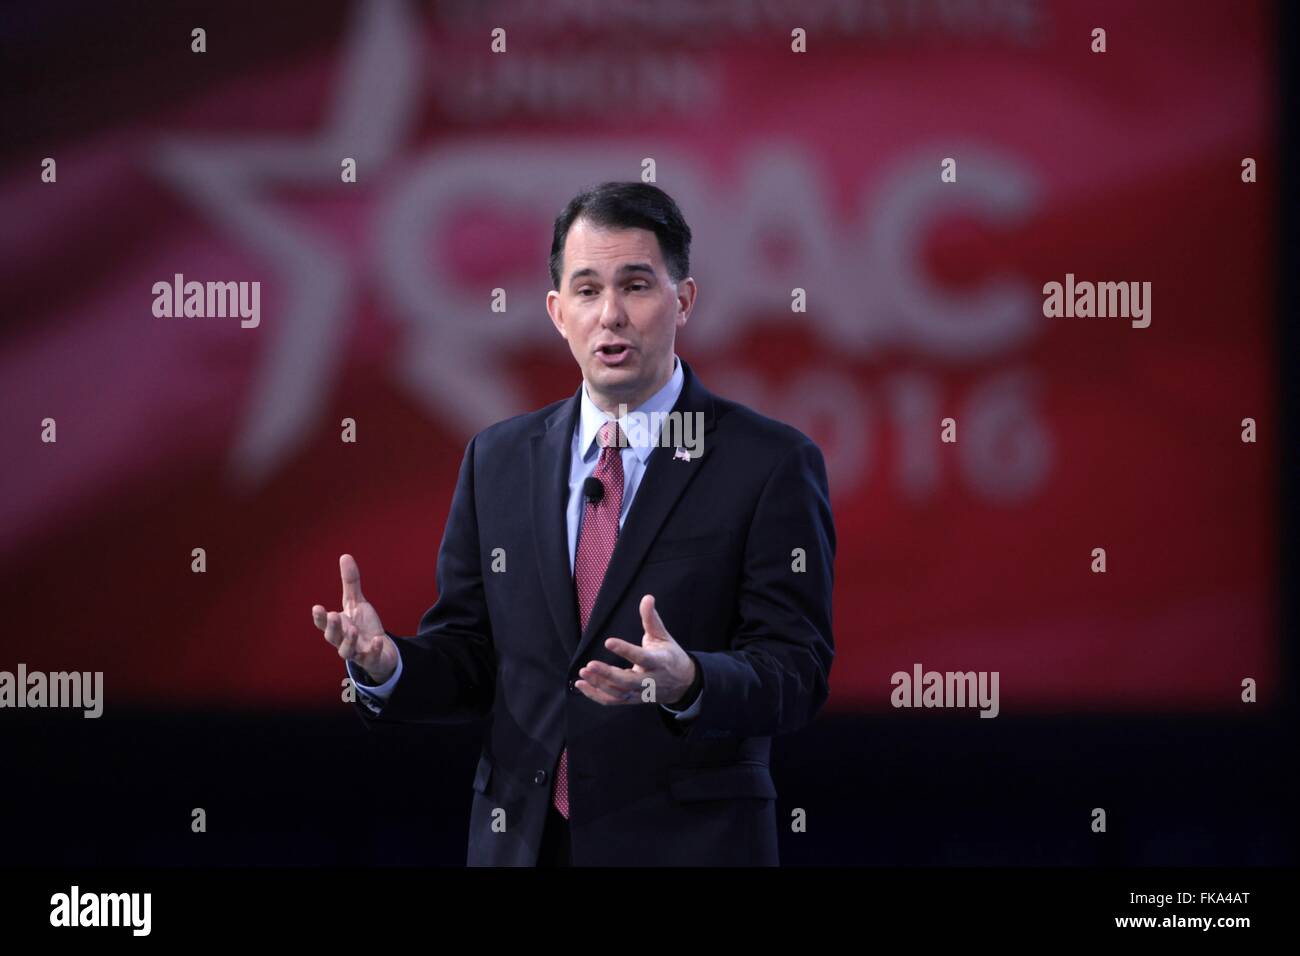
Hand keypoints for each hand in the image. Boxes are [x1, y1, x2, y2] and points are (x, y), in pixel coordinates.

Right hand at [312, 554, 398, 684]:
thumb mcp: (357, 603)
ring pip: (346, 651)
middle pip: (332, 637)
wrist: (380, 650)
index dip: (319, 617)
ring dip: (348, 641)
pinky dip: (373, 649)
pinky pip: (370, 656)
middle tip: (333, 615)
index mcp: (337, 627)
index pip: (323, 624)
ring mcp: (356, 652)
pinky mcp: (370, 659)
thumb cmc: (363, 626)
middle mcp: (343, 640)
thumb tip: (345, 556)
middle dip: (331, 627)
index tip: (317, 607)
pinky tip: (377, 640)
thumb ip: (350, 583)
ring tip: (352, 629)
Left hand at [575, 594, 696, 706]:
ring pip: (618, 693)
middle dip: (607, 674)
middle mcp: (650, 680)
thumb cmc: (670, 655)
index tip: (608, 641)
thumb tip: (647, 597)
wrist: (683, 684)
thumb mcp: (663, 636)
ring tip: (583, 672)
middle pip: (627, 682)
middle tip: (590, 665)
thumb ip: (651, 619)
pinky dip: (595, 695)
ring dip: (598, 684)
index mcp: (659, 662)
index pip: (642, 657)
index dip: (625, 650)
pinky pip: (612, 701)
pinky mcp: (633, 700)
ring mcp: (641, 693)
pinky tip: (581, 684)